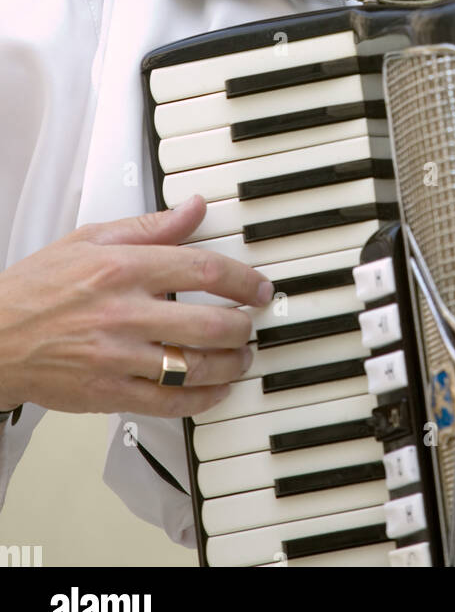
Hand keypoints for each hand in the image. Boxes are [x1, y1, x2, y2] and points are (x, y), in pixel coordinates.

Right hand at [0, 196, 272, 417]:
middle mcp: (123, 313)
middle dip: (244, 325)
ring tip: (241, 356)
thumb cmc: (38, 287)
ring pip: (194, 366)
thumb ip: (150, 226)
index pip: (202, 269)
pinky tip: (216, 390)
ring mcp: (117, 357)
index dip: (243, 279)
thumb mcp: (91, 239)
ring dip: (231, 363)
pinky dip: (202, 399)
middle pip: (208, 322)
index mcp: (122, 269)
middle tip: (252, 322)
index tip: (259, 287)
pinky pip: (169, 403)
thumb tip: (195, 208)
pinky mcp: (108, 394)